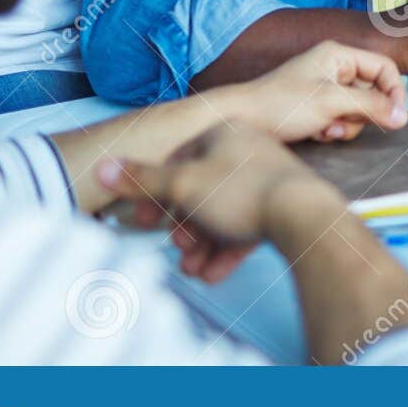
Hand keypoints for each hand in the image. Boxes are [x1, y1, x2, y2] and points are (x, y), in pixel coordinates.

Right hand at [99, 124, 340, 282]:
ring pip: (224, 213)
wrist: (303, 217)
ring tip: (194, 268)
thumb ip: (142, 180)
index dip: (157, 192)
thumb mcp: (182, 185)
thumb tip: (104, 169)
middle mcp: (248, 150)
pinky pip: (247, 227)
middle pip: (202, 190)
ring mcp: (268, 177)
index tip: (144, 219)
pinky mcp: (283, 205)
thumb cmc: (244, 192)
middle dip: (185, 225)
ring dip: (203, 244)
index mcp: (225, 132)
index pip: (179, 160)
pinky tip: (214, 273)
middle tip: (177, 247)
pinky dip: (227, 249)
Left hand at [217, 40, 407, 142]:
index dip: (395, 92)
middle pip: (373, 92)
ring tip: (325, 129)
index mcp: (338, 55)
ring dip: (346, 125)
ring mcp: (325, 89)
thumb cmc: (280, 105)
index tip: (398, 117)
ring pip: (358, 110)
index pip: (384, 68)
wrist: (240, 121)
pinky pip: (341, 120)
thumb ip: (371, 107)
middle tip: (342, 121)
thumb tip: (403, 116)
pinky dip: (334, 130)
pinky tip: (316, 133)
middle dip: (361, 113)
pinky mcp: (317, 108)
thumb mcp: (331, 103)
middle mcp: (334, 68)